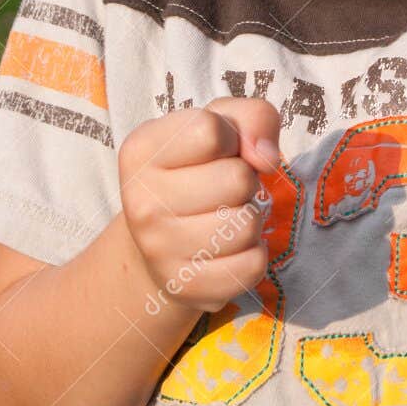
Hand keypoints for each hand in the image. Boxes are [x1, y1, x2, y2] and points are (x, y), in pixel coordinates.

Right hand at [118, 97, 281, 312]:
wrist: (159, 241)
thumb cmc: (197, 170)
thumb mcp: (220, 125)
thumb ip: (252, 117)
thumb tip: (266, 157)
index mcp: (141, 151)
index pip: (210, 130)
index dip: (231, 137)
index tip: (219, 151)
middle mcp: (140, 202)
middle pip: (237, 179)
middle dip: (244, 180)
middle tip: (222, 189)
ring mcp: (159, 250)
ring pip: (247, 225)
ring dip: (250, 218)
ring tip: (225, 216)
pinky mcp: (185, 288)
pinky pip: (252, 266)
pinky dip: (254, 254)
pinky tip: (229, 249)